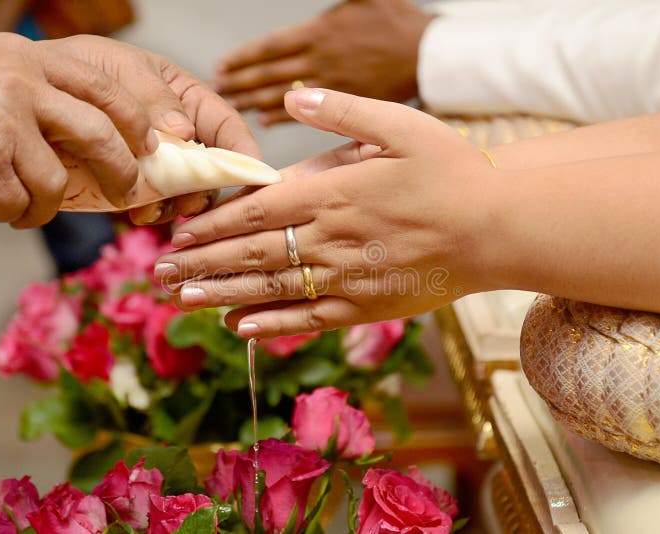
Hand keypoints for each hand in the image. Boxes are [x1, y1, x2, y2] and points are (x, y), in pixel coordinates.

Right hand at [0, 32, 153, 227]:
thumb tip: (117, 141)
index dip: (136, 121)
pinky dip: (11, 213)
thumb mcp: (2, 78)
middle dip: (118, 171)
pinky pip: (19, 204)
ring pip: (56, 182)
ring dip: (44, 204)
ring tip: (23, 201)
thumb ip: (52, 98)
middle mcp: (17, 82)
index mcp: (30, 59)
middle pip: (97, 135)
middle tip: (121, 190)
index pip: (103, 88)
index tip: (149, 146)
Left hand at [40, 35, 259, 223]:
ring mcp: (158, 164)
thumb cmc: (76, 69)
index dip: (242, 151)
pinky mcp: (134, 187)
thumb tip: (183, 133)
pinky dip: (154, 215)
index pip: (227, 126)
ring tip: (158, 211)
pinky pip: (155, 207)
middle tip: (193, 203)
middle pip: (213, 169)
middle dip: (209, 189)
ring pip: (187, 193)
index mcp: (186, 99)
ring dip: (180, 207)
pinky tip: (140, 215)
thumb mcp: (119, 69)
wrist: (25, 97)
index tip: (251, 174)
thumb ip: (153, 96)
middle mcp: (178, 135)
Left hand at [154, 89, 496, 336]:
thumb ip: (341, 112)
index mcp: (333, 193)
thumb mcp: (402, 125)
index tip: (179, 231)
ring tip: (183, 299)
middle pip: (252, 253)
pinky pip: (309, 319)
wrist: (498, 228)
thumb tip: (290, 98)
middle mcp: (330, 239)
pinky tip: (239, 328)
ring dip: (223, 295)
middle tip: (161, 271)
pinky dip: (271, 325)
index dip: (213, 223)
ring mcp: (347, 277)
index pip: (256, 210)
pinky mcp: (365, 306)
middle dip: (202, 262)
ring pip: (271, 289)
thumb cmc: (452, 172)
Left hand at [213, 0, 434, 125]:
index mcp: (324, 37)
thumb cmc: (403, 25)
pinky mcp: (344, 111)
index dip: (244, 58)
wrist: (436, 60)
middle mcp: (323, 67)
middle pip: (270, 77)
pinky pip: (306, 119)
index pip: (273, 49)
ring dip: (254, 102)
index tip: (221, 66)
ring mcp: (333, 90)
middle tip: (216, 90)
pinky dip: (284, 120)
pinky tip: (264, 122)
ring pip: (283, 101)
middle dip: (241, 84)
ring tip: (232, 106)